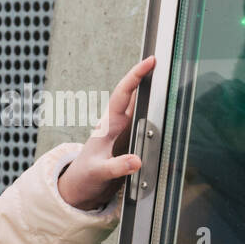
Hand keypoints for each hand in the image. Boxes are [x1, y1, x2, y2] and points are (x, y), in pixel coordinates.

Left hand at [56, 55, 155, 210]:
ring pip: (136, 103)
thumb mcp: (100, 172)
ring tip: (164, 76)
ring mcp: (121, 128)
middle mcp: (114, 122)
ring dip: (148, 89)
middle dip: (144, 74)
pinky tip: (163, 104)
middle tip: (160, 59)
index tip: (149, 62)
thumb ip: (117, 167)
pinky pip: (141, 117)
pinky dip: (151, 108)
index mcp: (108, 124)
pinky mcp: (126, 137)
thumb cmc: (86, 175)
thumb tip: (137, 161)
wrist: (80, 184)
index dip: (136, 76)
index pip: (123, 93)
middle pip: (131, 92)